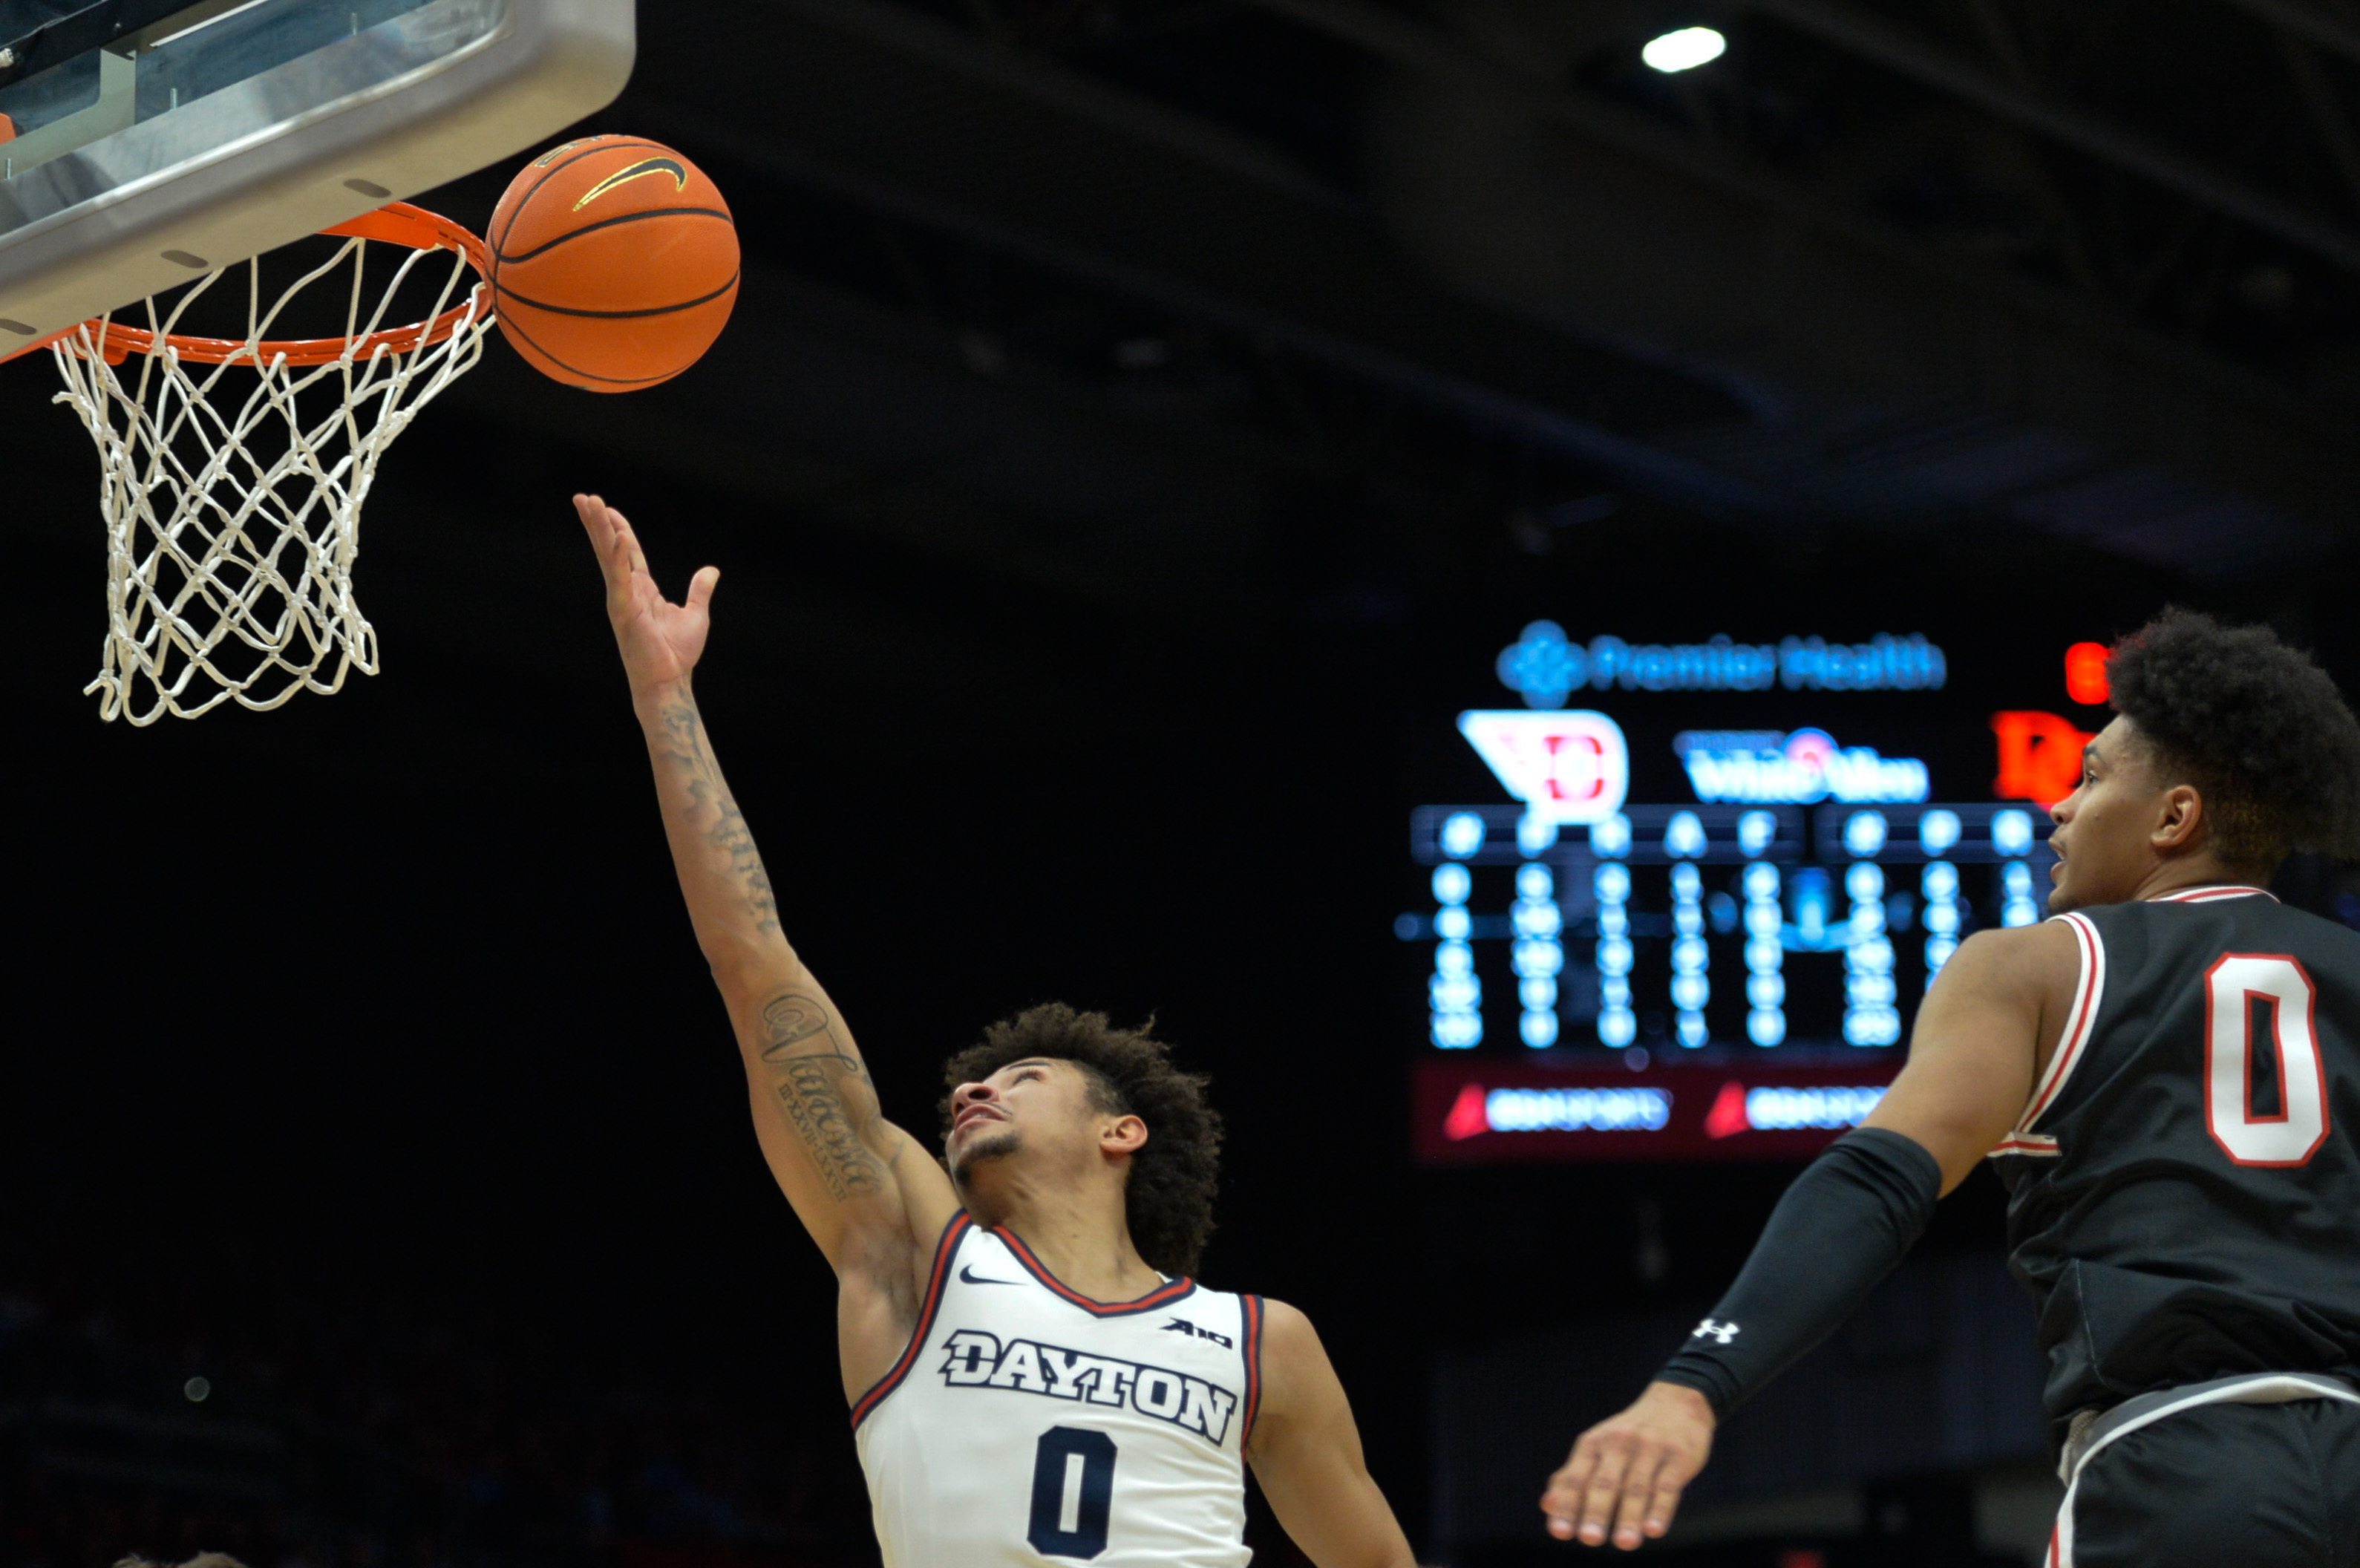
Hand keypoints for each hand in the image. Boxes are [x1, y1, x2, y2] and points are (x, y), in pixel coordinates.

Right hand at [575, 493, 716, 695]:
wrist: (670, 682)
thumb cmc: (677, 654)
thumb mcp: (695, 614)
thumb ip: (700, 591)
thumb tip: (711, 571)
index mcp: (642, 590)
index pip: (628, 552)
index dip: (619, 529)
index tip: (608, 508)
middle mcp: (627, 591)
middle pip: (610, 548)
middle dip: (597, 522)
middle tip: (583, 497)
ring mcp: (622, 600)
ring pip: (608, 556)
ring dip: (599, 529)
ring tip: (588, 503)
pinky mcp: (623, 611)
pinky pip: (620, 579)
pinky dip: (620, 557)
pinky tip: (618, 535)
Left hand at [1539, 1381, 1714, 1550]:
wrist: (1675, 1403)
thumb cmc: (1628, 1437)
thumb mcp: (1597, 1449)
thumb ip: (1572, 1477)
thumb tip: (1546, 1506)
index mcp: (1592, 1444)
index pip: (1575, 1478)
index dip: (1566, 1505)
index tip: (1558, 1533)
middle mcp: (1618, 1443)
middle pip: (1605, 1482)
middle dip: (1595, 1512)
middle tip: (1588, 1539)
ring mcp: (1649, 1449)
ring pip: (1637, 1487)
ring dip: (1630, 1517)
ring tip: (1624, 1544)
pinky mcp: (1678, 1456)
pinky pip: (1668, 1486)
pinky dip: (1660, 1509)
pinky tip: (1654, 1530)